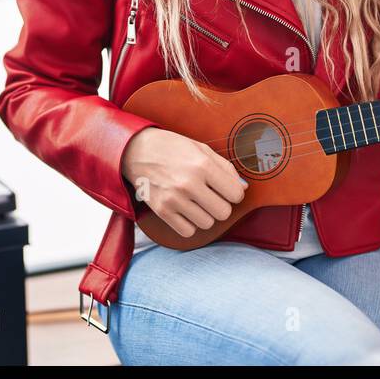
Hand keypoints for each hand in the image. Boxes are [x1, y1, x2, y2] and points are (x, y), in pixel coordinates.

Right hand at [121, 126, 245, 237]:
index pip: (235, 194)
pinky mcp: (162, 211)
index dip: (234, 192)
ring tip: (196, 201)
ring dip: (205, 214)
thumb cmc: (172, 147)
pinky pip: (188, 231)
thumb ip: (225, 168)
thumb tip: (243, 188)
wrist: (135, 150)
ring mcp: (174, 199)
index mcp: (202, 165)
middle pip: (223, 212)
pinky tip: (185, 210)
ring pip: (207, 223)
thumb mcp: (201, 148)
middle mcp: (189, 184)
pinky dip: (189, 224)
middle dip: (221, 205)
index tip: (226, 189)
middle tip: (211, 195)